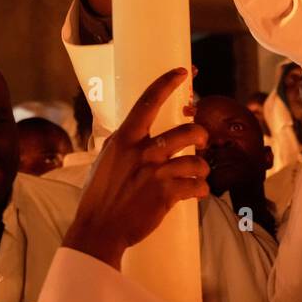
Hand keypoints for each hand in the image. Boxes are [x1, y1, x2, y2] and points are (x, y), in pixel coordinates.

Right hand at [63, 68, 209, 269]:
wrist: (99, 230)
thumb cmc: (100, 196)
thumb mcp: (105, 161)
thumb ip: (123, 145)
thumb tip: (133, 131)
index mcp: (124, 140)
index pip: (148, 102)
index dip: (167, 83)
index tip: (183, 71)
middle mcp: (141, 152)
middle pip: (188, 131)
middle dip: (201, 135)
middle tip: (202, 142)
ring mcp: (155, 173)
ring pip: (197, 160)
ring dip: (202, 169)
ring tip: (197, 175)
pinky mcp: (166, 194)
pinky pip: (198, 186)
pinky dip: (200, 190)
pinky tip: (195, 193)